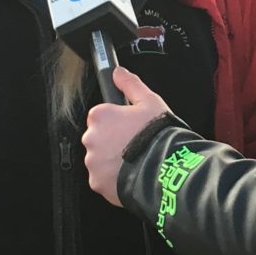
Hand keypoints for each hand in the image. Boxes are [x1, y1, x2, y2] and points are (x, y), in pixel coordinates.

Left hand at [82, 66, 169, 206]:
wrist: (164, 169)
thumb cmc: (157, 135)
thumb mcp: (150, 102)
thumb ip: (131, 85)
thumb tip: (118, 72)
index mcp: (100, 116)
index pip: (101, 116)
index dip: (118, 122)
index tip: (130, 127)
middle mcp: (91, 138)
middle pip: (99, 138)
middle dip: (113, 141)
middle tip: (134, 145)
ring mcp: (93, 162)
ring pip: (100, 159)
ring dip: (112, 160)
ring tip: (135, 161)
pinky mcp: (97, 182)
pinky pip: (102, 178)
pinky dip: (112, 178)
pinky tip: (130, 173)